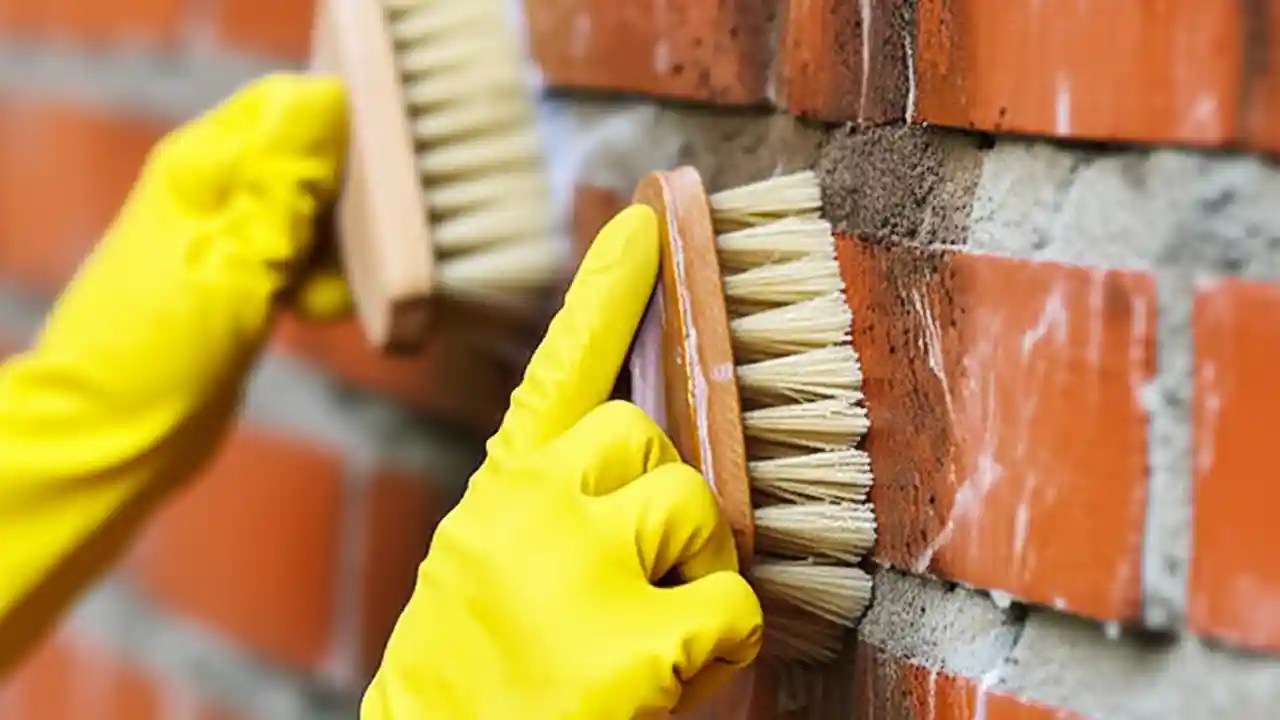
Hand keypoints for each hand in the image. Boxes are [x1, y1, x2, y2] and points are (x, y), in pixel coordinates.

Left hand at [0, 74, 346, 672]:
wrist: (117, 437)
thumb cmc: (159, 349)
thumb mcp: (233, 263)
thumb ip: (286, 187)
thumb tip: (330, 101)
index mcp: (204, 164)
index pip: (290, 106)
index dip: (342, 134)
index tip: (377, 183)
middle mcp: (223, 189)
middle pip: (317, 159)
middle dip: (353, 202)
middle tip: (359, 252)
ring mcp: (238, 237)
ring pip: (324, 215)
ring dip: (346, 251)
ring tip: (330, 295)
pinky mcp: (253, 283)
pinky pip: (313, 260)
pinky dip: (331, 283)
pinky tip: (322, 313)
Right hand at [361, 206, 764, 718]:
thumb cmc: (479, 674)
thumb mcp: (488, 563)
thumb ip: (550, 500)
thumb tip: (648, 466)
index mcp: (497, 491)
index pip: (560, 366)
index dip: (606, 290)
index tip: (644, 223)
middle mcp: (528, 507)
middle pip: (649, 434)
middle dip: (667, 496)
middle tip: (646, 572)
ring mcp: (575, 566)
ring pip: (698, 506)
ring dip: (699, 568)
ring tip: (654, 630)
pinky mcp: (627, 641)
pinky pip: (732, 604)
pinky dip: (723, 645)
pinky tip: (671, 678)